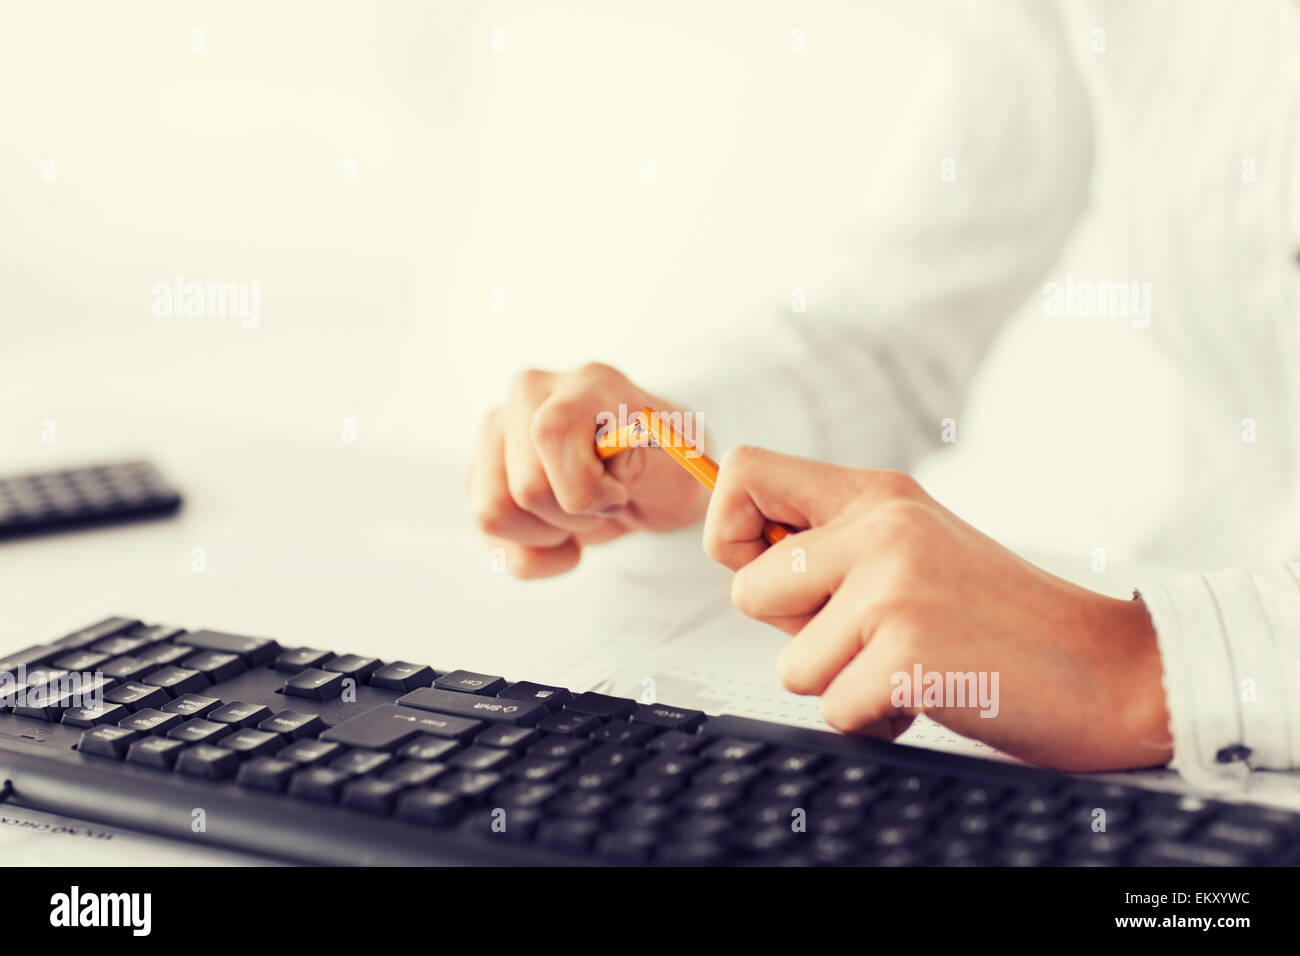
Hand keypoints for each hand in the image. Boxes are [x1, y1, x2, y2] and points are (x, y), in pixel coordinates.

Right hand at [468, 363, 710, 577]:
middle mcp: (531, 397)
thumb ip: (643, 458)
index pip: (552, 432)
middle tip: (606, 506)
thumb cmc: (666, 471)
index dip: (583, 484)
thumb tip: (609, 455)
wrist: (654, 484)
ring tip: (579, 517)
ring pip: (493, 513)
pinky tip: (561, 538)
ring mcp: (498, 434)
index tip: (619, 495)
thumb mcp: (679, 468)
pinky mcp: (482, 473)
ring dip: (548, 535)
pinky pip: (491, 539)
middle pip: (527, 488)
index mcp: (587, 383)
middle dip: (575, 516)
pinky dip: (533, 556)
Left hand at [702, 446, 1170, 771]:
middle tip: (869, 635)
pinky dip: (877, 721)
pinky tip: (930, 695)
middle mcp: (882, 527)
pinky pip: (835, 710)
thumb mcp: (916, 548)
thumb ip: (835, 545)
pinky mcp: (909, 652)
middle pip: (747, 588)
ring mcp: (895, 588)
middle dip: (795, 633)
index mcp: (879, 494)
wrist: (1113, 668)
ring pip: (790, 664)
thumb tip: (740, 562)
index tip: (771, 571)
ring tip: (912, 664)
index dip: (731, 531)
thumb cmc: (1003, 617)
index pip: (745, 472)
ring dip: (843, 684)